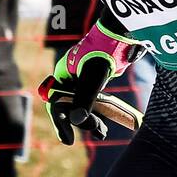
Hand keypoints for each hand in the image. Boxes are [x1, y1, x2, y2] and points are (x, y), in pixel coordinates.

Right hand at [37, 22, 146, 144]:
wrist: (121, 36)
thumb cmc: (104, 53)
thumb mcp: (93, 78)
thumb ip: (85, 99)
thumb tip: (78, 121)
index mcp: (62, 75)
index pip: (56, 104)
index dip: (61, 123)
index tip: (69, 140)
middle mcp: (69, 79)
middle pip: (70, 107)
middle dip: (81, 123)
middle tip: (98, 132)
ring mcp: (83, 81)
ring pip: (82, 107)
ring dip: (91, 121)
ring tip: (103, 133)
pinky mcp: (95, 82)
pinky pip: (93, 103)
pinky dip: (98, 114)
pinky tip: (105, 126)